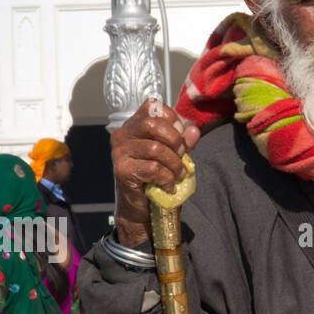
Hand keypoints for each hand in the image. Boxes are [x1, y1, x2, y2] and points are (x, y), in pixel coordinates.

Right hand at [112, 99, 199, 246]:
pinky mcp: (122, 170)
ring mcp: (120, 152)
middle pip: (153, 124)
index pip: (152, 106)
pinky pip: (153, 168)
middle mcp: (123, 135)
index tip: (181, 137)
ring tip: (178, 175)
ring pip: (155, 149)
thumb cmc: (156, 177)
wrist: (142, 207)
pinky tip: (168, 185)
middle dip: (174, 141)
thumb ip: (183, 141)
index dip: (172, 119)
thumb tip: (193, 131)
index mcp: (134, 125)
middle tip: (181, 156)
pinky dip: (167, 178)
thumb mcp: (174, 155)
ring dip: (174, 164)